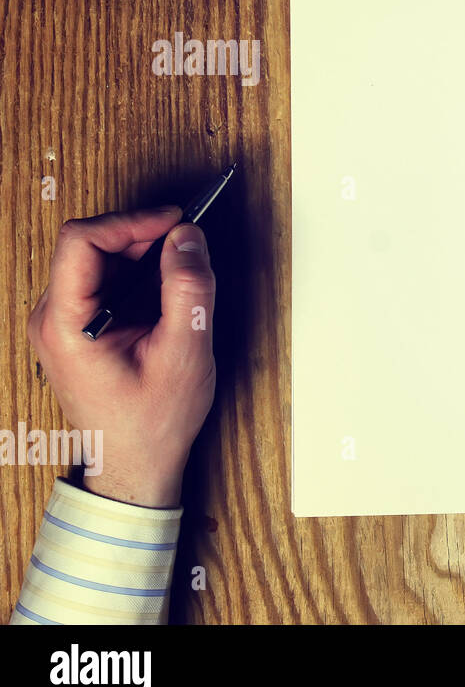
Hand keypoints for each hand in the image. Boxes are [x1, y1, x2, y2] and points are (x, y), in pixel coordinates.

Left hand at [27, 207, 217, 507]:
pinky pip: (101, 279)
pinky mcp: (78, 326)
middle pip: (87, 245)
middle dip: (139, 234)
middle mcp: (53, 319)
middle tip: (185, 241)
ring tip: (181, 264)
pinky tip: (166, 285)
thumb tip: (188, 237)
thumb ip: (188, 289)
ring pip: (95, 259)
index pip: (81, 242)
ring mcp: (62, 323)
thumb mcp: (184, 352)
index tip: (174, 221)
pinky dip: (136, 271)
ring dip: (140, 252)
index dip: (130, 222)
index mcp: (66, 325)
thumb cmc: (153, 421)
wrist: (135, 464)